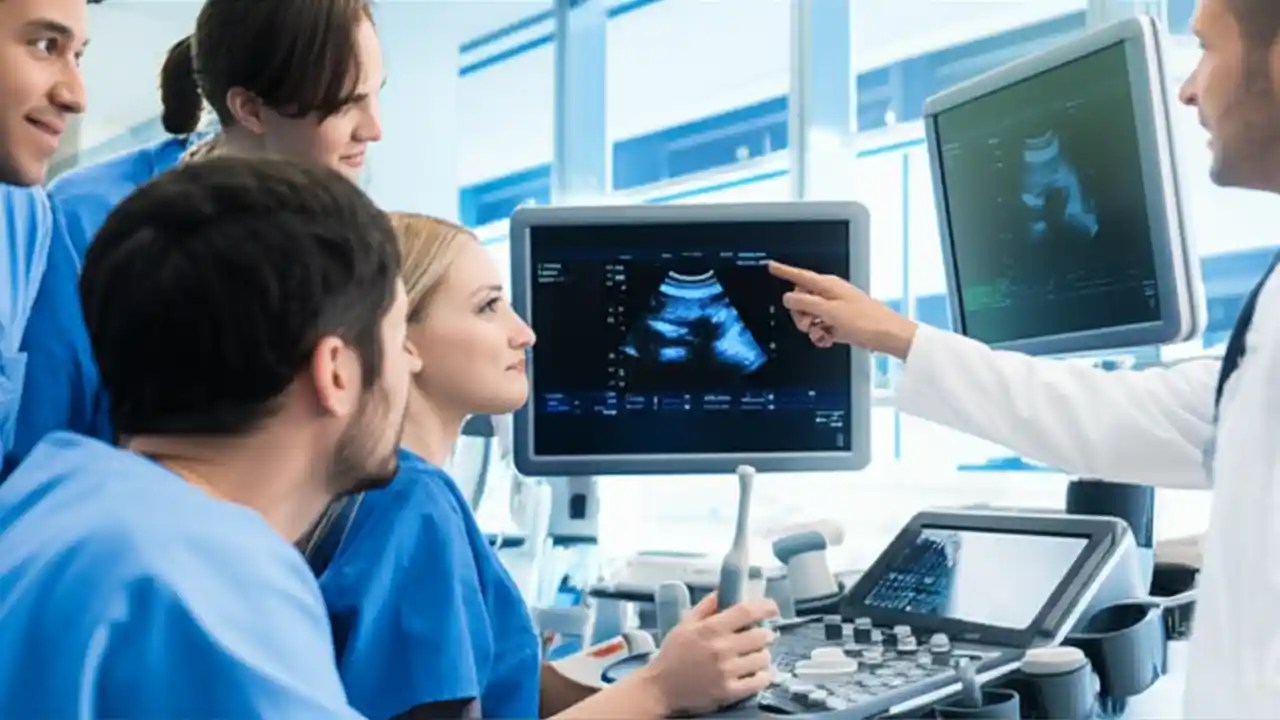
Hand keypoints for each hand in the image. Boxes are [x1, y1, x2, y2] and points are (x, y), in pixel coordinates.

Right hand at [640, 592, 778, 714]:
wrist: (660, 688)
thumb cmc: (672, 654)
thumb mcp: (685, 624)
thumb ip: (706, 607)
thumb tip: (724, 591)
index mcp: (710, 628)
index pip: (747, 611)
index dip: (766, 607)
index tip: (773, 608)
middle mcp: (721, 648)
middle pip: (761, 635)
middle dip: (765, 634)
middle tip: (761, 636)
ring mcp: (727, 671)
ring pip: (763, 658)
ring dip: (763, 655)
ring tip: (755, 655)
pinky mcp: (729, 692)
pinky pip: (759, 681)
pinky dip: (763, 675)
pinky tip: (757, 672)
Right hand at [768, 260, 918, 358]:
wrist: (887, 335)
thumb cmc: (865, 321)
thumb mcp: (830, 312)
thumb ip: (806, 303)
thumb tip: (787, 297)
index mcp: (828, 285)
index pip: (800, 275)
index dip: (784, 271)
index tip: (771, 266)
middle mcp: (830, 294)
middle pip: (801, 299)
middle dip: (799, 313)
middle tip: (808, 324)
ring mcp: (834, 308)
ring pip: (809, 315)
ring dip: (810, 327)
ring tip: (821, 334)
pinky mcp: (838, 322)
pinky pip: (819, 326)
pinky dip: (820, 335)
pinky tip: (827, 340)